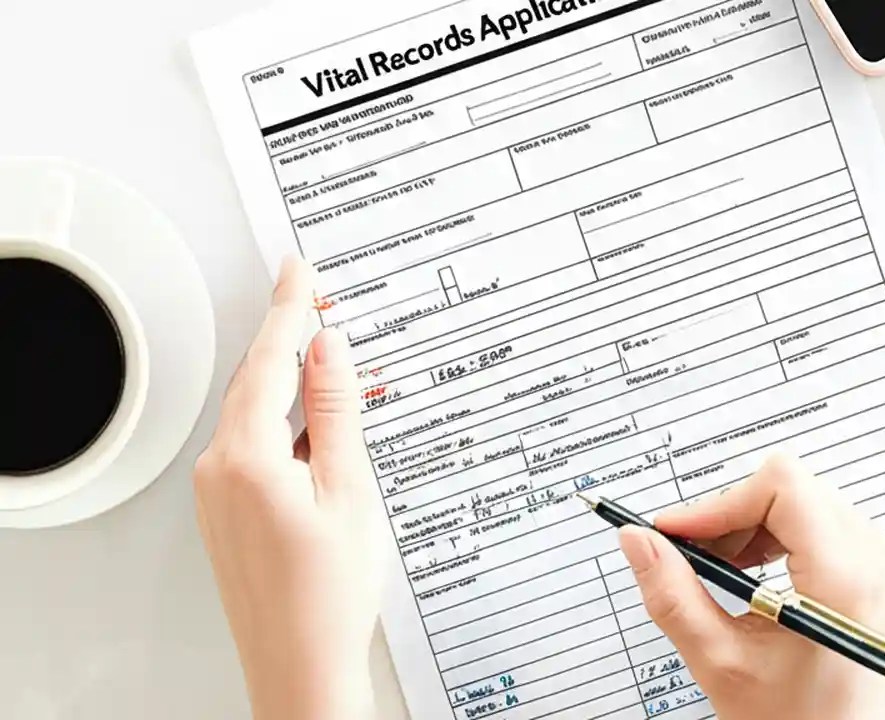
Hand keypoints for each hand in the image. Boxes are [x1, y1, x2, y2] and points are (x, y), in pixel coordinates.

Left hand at [194, 257, 383, 719]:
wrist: (300, 669)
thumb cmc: (328, 596)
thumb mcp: (349, 489)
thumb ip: (336, 410)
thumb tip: (328, 350)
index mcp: (247, 458)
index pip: (270, 362)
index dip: (290, 309)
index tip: (299, 271)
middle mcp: (219, 470)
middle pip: (257, 384)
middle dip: (292, 343)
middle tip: (322, 304)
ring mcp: (216, 494)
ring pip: (257, 416)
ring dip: (295, 390)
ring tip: (344, 380)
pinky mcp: (225, 513)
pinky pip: (254, 448)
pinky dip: (288, 428)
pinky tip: (323, 434)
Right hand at [618, 454, 884, 719]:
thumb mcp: (723, 663)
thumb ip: (673, 596)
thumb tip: (638, 542)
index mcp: (846, 578)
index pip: (781, 487)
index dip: (719, 503)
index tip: (677, 531)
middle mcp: (876, 560)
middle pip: (790, 489)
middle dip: (730, 516)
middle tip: (690, 553)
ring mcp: (882, 562)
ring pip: (802, 500)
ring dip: (750, 527)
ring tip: (719, 568)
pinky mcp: (876, 569)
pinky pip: (820, 523)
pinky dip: (775, 538)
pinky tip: (749, 572)